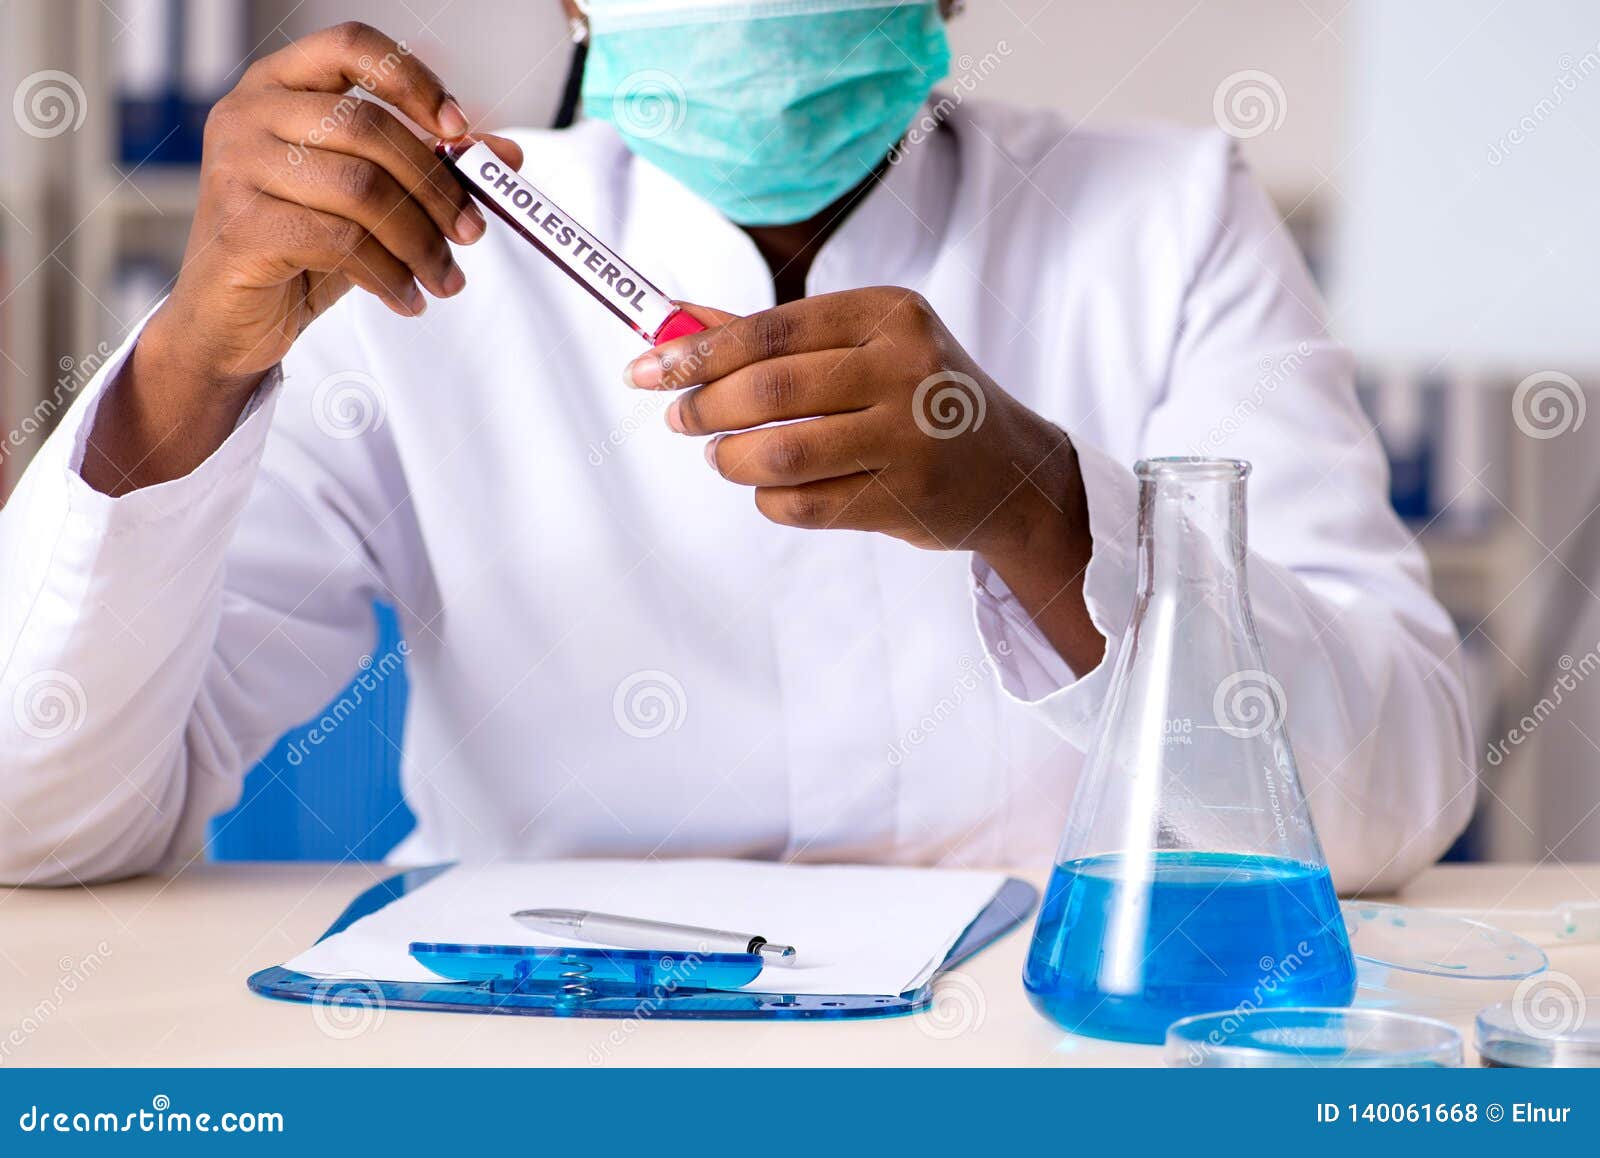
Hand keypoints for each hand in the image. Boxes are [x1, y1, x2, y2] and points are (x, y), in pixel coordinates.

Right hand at [155, 22, 522, 389]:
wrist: (229, 320)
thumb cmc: (297, 249)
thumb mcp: (368, 203)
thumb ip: (428, 168)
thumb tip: (506, 154)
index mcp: (280, 85)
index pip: (352, 46)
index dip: (414, 81)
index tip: (460, 132)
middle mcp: (249, 112)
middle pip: (371, 127)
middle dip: (437, 187)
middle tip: (472, 232)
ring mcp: (237, 165)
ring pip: (363, 189)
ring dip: (421, 242)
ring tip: (445, 279)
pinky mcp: (242, 225)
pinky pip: (342, 241)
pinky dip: (389, 274)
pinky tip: (405, 297)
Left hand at [624, 287, 1106, 669]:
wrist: (1011, 469)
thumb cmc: (918, 396)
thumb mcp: (863, 346)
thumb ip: (769, 336)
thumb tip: (673, 323)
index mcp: (890, 313)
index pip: (769, 328)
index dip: (697, 352)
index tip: (645, 368)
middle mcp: (907, 368)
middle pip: (768, 391)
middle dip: (704, 408)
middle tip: (682, 419)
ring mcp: (911, 437)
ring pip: (779, 454)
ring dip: (731, 460)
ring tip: (723, 456)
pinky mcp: (906, 498)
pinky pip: (803, 504)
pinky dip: (769, 499)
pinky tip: (772, 487)